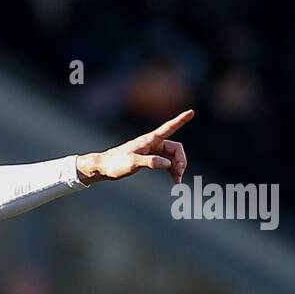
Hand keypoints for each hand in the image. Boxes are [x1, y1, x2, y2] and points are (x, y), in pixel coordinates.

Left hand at [76, 109, 192, 185]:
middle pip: (175, 148)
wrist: (103, 167)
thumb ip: (150, 162)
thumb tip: (168, 164)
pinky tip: (174, 179)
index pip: (168, 128)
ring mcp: (151, 150)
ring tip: (177, 182)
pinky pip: (166, 162)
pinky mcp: (149, 158)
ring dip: (177, 167)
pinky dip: (171, 169)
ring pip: (172, 156)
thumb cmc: (115, 164)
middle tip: (179, 175)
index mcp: (149, 140)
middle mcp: (152, 143)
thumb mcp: (132, 164)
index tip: (191, 111)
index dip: (180, 120)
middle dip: (180, 161)